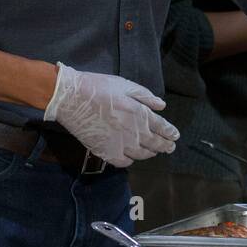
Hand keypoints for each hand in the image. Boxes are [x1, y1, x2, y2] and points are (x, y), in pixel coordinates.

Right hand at [43, 63, 179, 167]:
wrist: (72, 98)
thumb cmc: (99, 87)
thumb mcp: (126, 85)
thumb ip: (146, 96)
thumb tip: (162, 106)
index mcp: (141, 114)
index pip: (162, 127)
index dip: (170, 133)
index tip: (175, 136)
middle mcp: (134, 132)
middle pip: (155, 143)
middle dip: (165, 146)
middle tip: (170, 148)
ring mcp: (120, 144)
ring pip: (141, 154)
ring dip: (150, 153)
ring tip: (153, 152)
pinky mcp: (105, 151)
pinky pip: (122, 162)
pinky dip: (129, 160)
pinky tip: (131, 157)